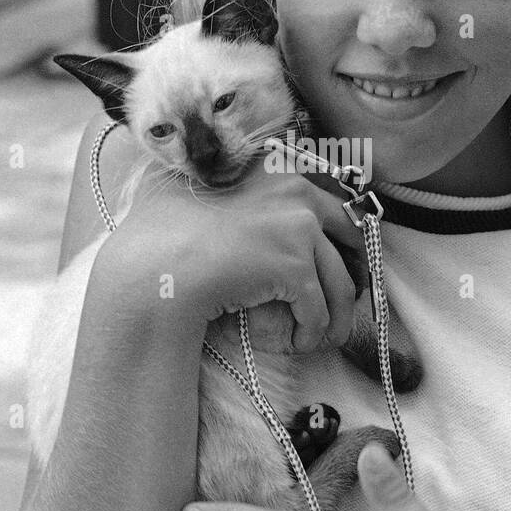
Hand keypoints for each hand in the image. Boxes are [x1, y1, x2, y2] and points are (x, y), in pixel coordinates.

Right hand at [99, 156, 367, 353]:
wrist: (153, 263)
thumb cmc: (161, 230)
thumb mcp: (198, 186)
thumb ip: (230, 180)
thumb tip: (245, 185)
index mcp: (278, 166)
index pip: (335, 195)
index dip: (344, 229)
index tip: (345, 255)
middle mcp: (297, 190)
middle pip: (353, 233)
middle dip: (357, 267)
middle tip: (346, 296)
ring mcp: (299, 228)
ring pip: (341, 282)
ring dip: (335, 315)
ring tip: (322, 335)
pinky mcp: (295, 268)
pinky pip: (318, 310)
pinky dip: (310, 332)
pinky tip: (296, 343)